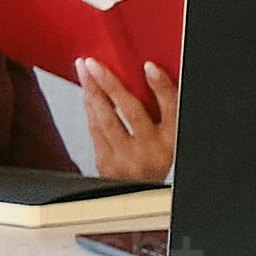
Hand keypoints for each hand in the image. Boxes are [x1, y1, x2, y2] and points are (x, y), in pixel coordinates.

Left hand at [76, 60, 177, 180]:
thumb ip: (160, 108)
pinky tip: (87, 94)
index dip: (161, 87)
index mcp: (170, 141)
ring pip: (106, 120)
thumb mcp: (166, 134)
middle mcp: (150, 151)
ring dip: (92, 92)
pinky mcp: (106, 162)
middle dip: (110, 84)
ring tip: (84, 72)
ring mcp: (126, 159)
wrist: (138, 190)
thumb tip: (147, 73)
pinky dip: (89, 108)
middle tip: (95, 64)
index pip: (171, 110)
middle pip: (131, 112)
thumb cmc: (152, 156)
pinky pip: (94, 130)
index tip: (149, 67)